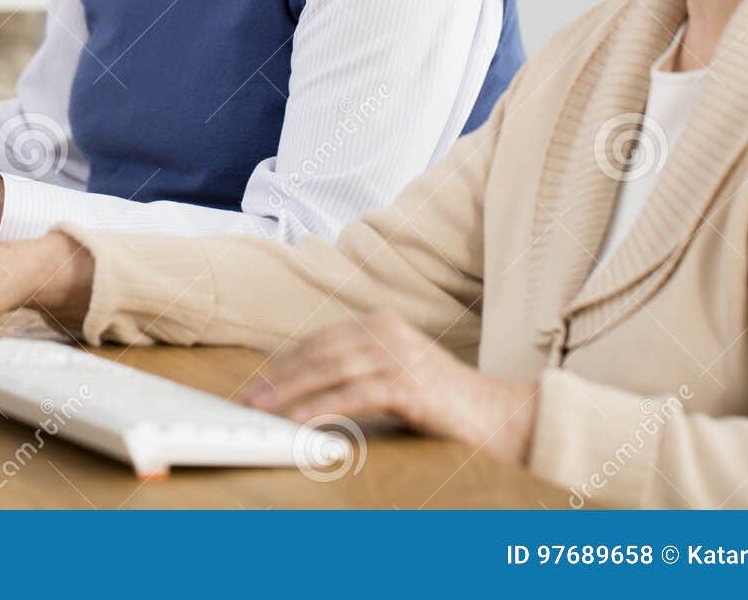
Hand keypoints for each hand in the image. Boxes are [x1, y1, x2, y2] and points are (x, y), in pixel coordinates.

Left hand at [241, 311, 538, 464]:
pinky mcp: (409, 386)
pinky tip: (298, 424)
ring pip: (330, 372)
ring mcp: (399, 355)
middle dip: (279, 378)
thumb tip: (306, 388)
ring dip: (290, 394)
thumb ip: (360, 369)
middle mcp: (387, 331)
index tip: (259, 384)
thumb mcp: (396, 371)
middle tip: (250, 400)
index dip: (285, 363)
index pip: (320, 340)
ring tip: (264, 412)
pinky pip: (353, 397)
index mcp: (381, 323)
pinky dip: (320, 409)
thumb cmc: (442, 401)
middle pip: (319, 353)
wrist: (498, 416)